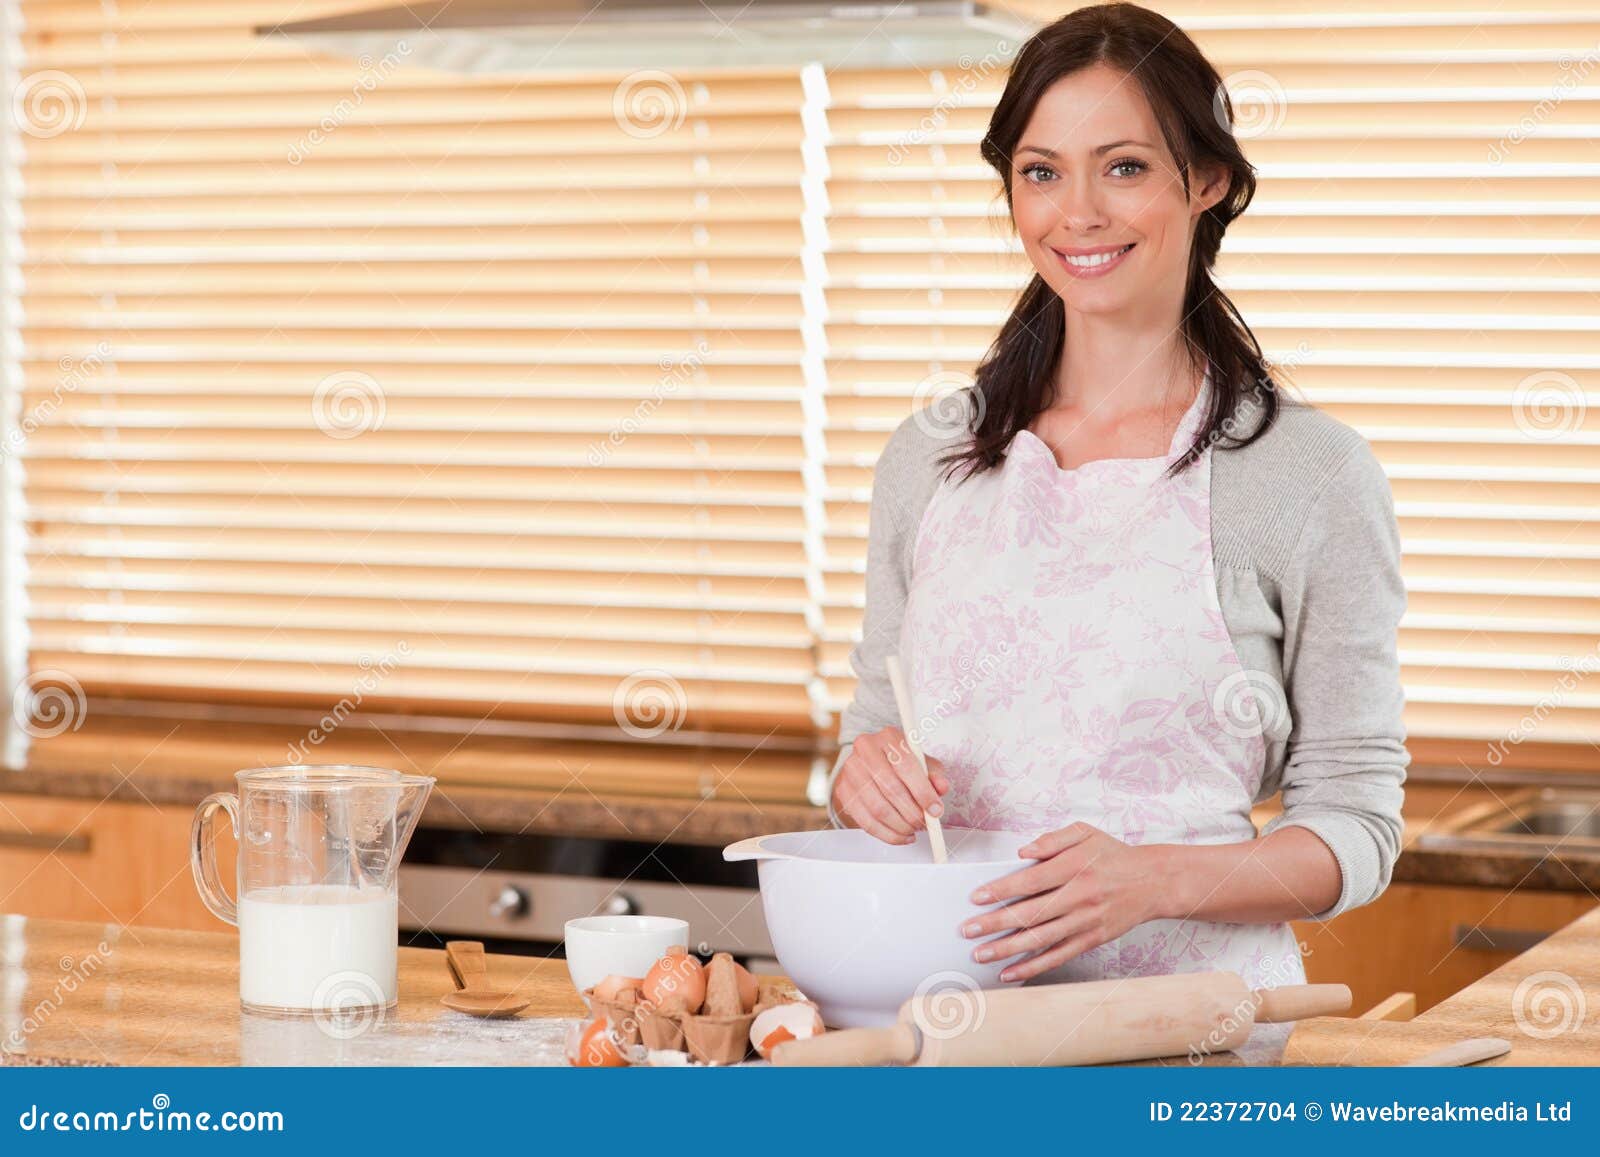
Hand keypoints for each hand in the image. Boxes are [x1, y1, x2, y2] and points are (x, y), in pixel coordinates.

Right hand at [830, 726, 949, 844]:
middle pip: (891, 789)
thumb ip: (934, 775)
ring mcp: (851, 771)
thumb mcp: (922, 763)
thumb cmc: (901, 763)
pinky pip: (866, 822)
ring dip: (901, 826)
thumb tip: (941, 788)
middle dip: (912, 812)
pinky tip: (901, 836)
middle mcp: (865, 750)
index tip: (936, 810)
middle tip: (925, 824)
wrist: (871, 763)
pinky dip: (888, 834)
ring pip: (878, 808)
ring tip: (914, 830)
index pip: (906, 766)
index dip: (923, 792)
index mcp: (888, 737)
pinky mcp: (843, 791)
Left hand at [958, 822, 1165, 981]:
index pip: (1031, 881)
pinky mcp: (1092, 939)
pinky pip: (1058, 956)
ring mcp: (1086, 921)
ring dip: (1008, 949)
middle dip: (995, 923)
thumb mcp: (1085, 833)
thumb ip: (1052, 840)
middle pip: (1031, 914)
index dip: (1002, 890)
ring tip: (981, 954)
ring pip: (1041, 940)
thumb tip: (1022, 852)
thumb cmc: (1112, 855)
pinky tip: (1011, 972)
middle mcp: (1080, 897)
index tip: (976, 897)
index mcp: (1074, 867)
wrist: (1153, 882)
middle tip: (967, 930)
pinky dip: (1033, 967)